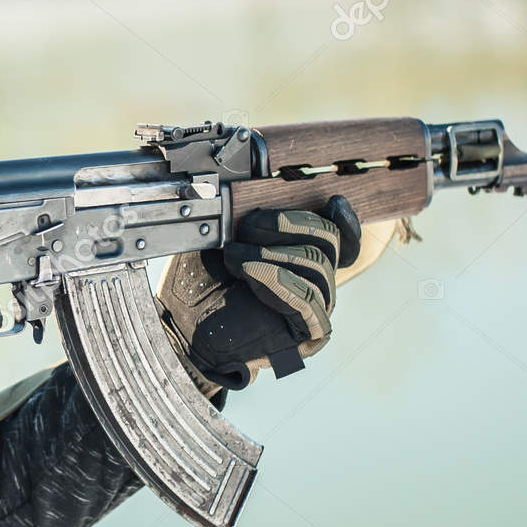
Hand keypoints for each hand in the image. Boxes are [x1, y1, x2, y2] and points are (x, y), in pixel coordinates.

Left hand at [158, 195, 360, 389]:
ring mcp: (313, 306)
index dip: (342, 219)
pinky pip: (307, 298)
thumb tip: (262, 194)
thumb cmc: (202, 284)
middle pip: (327, 241)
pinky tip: (250, 271)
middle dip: (287, 224)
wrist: (184, 327)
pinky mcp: (308, 332)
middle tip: (245, 227)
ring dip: (270, 252)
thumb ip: (251, 217)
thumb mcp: (223, 238)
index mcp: (300, 257)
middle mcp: (314, 280)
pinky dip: (277, 278)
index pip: (338, 237)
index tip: (332, 201)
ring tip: (234, 255)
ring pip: (317, 264)